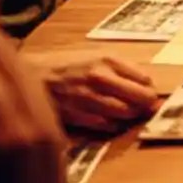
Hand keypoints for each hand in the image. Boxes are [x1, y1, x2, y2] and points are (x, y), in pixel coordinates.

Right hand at [24, 53, 158, 132]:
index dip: (149, 89)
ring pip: (126, 113)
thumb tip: (149, 86)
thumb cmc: (68, 66)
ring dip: (130, 116)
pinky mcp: (76, 114)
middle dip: (145, 105)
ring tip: (125, 112)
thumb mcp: (96, 57)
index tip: (146, 93)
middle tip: (143, 107)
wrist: (32, 76)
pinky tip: (109, 119)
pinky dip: (113, 125)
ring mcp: (88, 97)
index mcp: (108, 60)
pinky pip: (106, 125)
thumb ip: (123, 70)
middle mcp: (100, 77)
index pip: (146, 80)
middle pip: (141, 98)